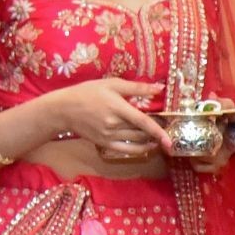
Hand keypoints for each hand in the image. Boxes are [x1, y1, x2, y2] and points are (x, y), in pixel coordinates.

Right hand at [32, 76, 168, 166]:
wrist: (64, 109)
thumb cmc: (88, 92)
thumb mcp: (112, 84)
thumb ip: (137, 88)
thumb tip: (160, 88)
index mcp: (117, 108)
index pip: (143, 122)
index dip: (158, 132)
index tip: (170, 141)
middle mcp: (113, 124)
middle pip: (141, 133)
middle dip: (155, 132)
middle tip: (165, 127)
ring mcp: (108, 136)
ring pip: (136, 142)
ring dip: (149, 141)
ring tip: (157, 136)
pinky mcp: (104, 144)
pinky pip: (126, 150)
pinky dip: (138, 150)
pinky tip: (146, 146)